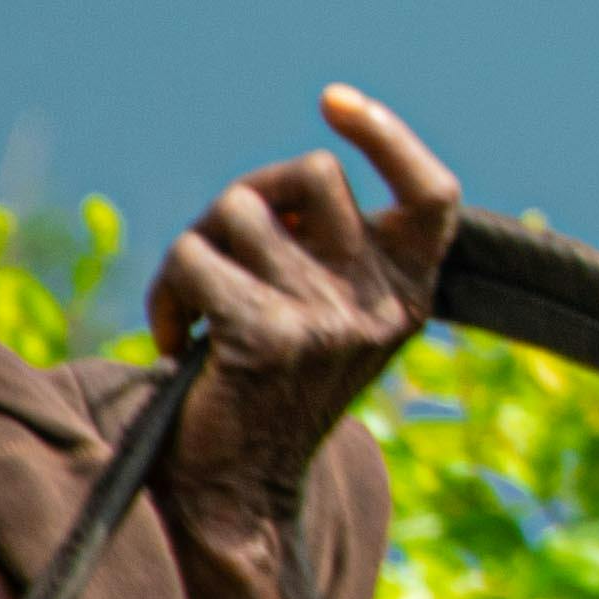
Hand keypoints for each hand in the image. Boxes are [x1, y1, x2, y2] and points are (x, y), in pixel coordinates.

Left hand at [152, 85, 457, 543]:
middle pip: (311, 176)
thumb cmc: (272, 393)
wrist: (237, 495)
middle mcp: (379, 303)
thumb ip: (326, 249)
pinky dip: (166, 293)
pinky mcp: (265, 336)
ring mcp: (327, 319)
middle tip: (220, 246)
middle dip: (249, 193)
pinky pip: (193, 259)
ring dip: (194, 250)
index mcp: (408, 295)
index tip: (334, 103)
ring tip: (192, 308)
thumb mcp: (329, 316)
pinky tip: (173, 340)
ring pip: (235, 213)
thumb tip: (275, 189)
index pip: (432, 194)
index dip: (389, 138)